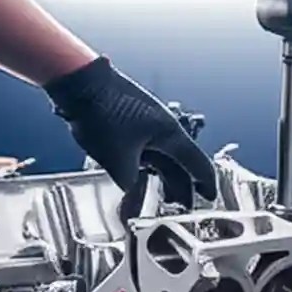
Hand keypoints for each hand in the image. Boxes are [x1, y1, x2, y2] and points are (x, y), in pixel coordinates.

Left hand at [45, 57, 217, 215]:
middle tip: (182, 208)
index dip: (206, 184)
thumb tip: (132, 199)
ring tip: (162, 198)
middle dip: (182, 187)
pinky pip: (145, 151)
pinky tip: (139, 178)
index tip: (210, 198)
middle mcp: (163, 129)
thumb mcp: (118, 160)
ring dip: (163, 178)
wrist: (80, 83)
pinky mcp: (130, 123)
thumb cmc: (103, 114)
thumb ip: (129, 184)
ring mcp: (146, 125)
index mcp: (170, 135)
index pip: (198, 164)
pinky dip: (147, 168)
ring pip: (161, 158)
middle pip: (180, 164)